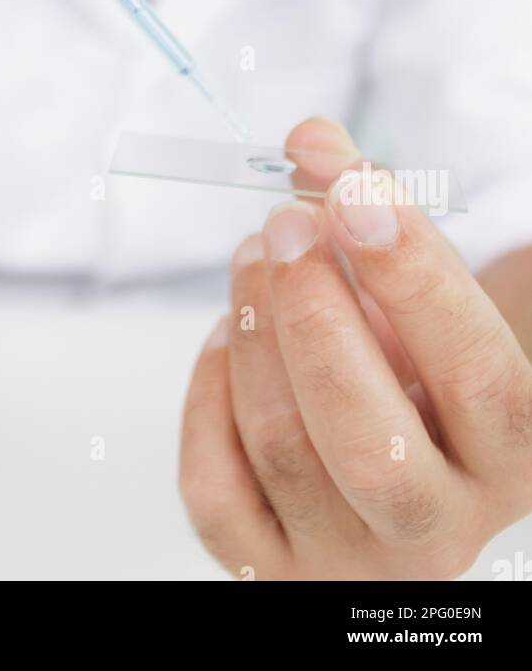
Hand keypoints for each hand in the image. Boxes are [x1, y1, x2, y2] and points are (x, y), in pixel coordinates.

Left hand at [180, 117, 531, 579]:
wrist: (403, 447)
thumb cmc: (417, 357)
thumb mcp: (420, 286)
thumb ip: (372, 205)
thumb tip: (309, 140)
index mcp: (509, 452)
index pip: (474, 372)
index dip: (410, 274)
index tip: (350, 189)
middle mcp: (441, 527)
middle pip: (370, 441)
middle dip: (314, 315)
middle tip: (284, 223)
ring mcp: (351, 563)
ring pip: (285, 453)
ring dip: (254, 331)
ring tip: (252, 255)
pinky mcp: (273, 569)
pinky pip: (217, 495)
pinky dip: (208, 402)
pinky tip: (227, 340)